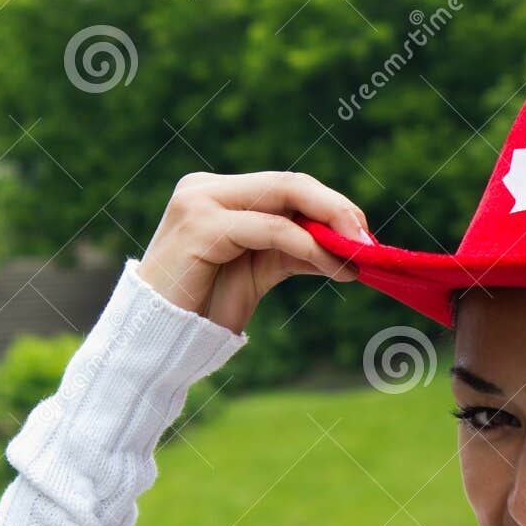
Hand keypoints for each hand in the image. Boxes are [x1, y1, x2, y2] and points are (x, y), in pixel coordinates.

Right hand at [135, 171, 369, 334]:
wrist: (155, 342)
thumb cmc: (202, 310)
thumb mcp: (257, 272)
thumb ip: (294, 250)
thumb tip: (349, 247)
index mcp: (216, 194)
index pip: (286, 185)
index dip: (330, 205)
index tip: (364, 236)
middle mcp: (204, 188)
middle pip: (289, 183)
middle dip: (337, 210)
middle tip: (369, 241)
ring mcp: (199, 202)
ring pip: (283, 197)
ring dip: (330, 226)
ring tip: (358, 256)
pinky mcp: (198, 226)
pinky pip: (269, 228)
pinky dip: (307, 245)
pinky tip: (333, 266)